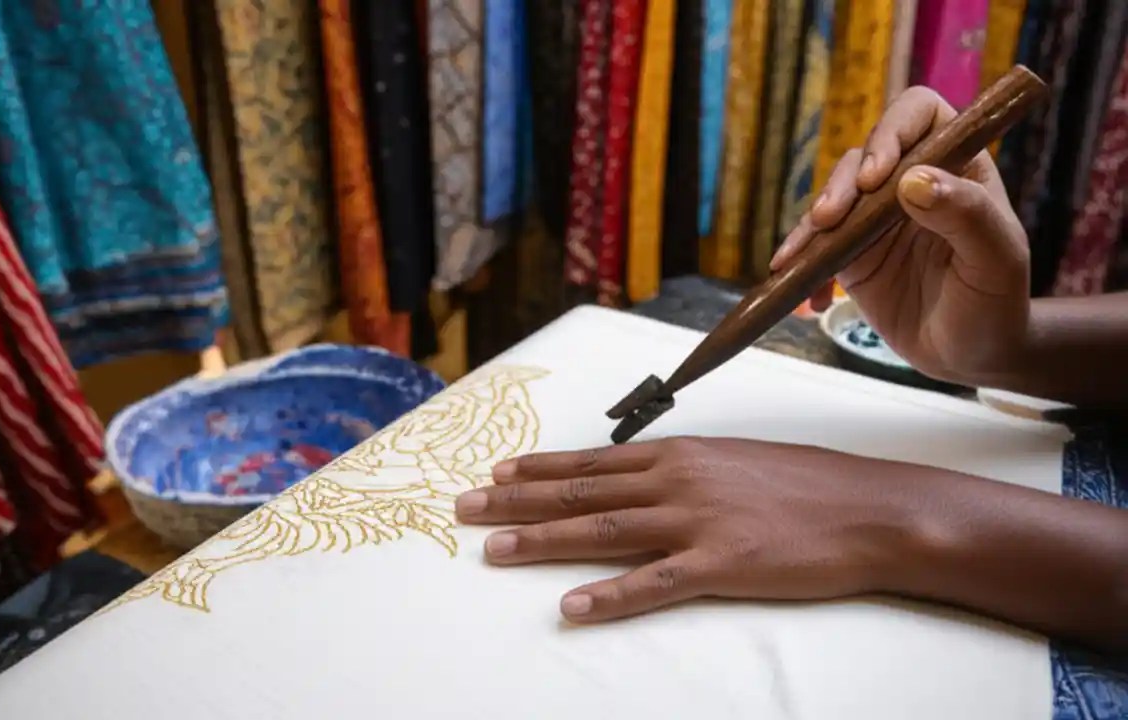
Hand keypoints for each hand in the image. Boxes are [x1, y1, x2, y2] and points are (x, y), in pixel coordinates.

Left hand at [455, 438, 915, 622]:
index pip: (592, 461)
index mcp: (680, 454)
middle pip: (580, 491)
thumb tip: (643, 478)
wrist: (872, 508)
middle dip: (516, 500)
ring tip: (492, 550)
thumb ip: (685, 471)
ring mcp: (697, 521)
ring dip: (542, 541)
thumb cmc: (807, 484)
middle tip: (463, 507)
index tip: (495, 471)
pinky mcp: (723, 564)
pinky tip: (571, 607)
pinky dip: (608, 597)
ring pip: (601, 530)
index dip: (538, 468)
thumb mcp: (737, 461)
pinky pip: (654, 584)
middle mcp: (677, 480)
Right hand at [771, 87, 1030, 385]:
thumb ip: (966, 215)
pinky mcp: (848, 255)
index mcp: (956, 165)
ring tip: (798, 258)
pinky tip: (806, 296)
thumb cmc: (995, 303)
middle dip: (840, 184)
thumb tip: (912, 180)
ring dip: (812, 223)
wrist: (969, 355)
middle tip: (829, 219)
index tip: (875, 177)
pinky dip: (801, 267)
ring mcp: (874, 218)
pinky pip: (814, 247)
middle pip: (861, 155)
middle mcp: (910, 181)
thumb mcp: (995, 260)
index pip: (918, 115)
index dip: (891, 133)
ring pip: (831, 197)